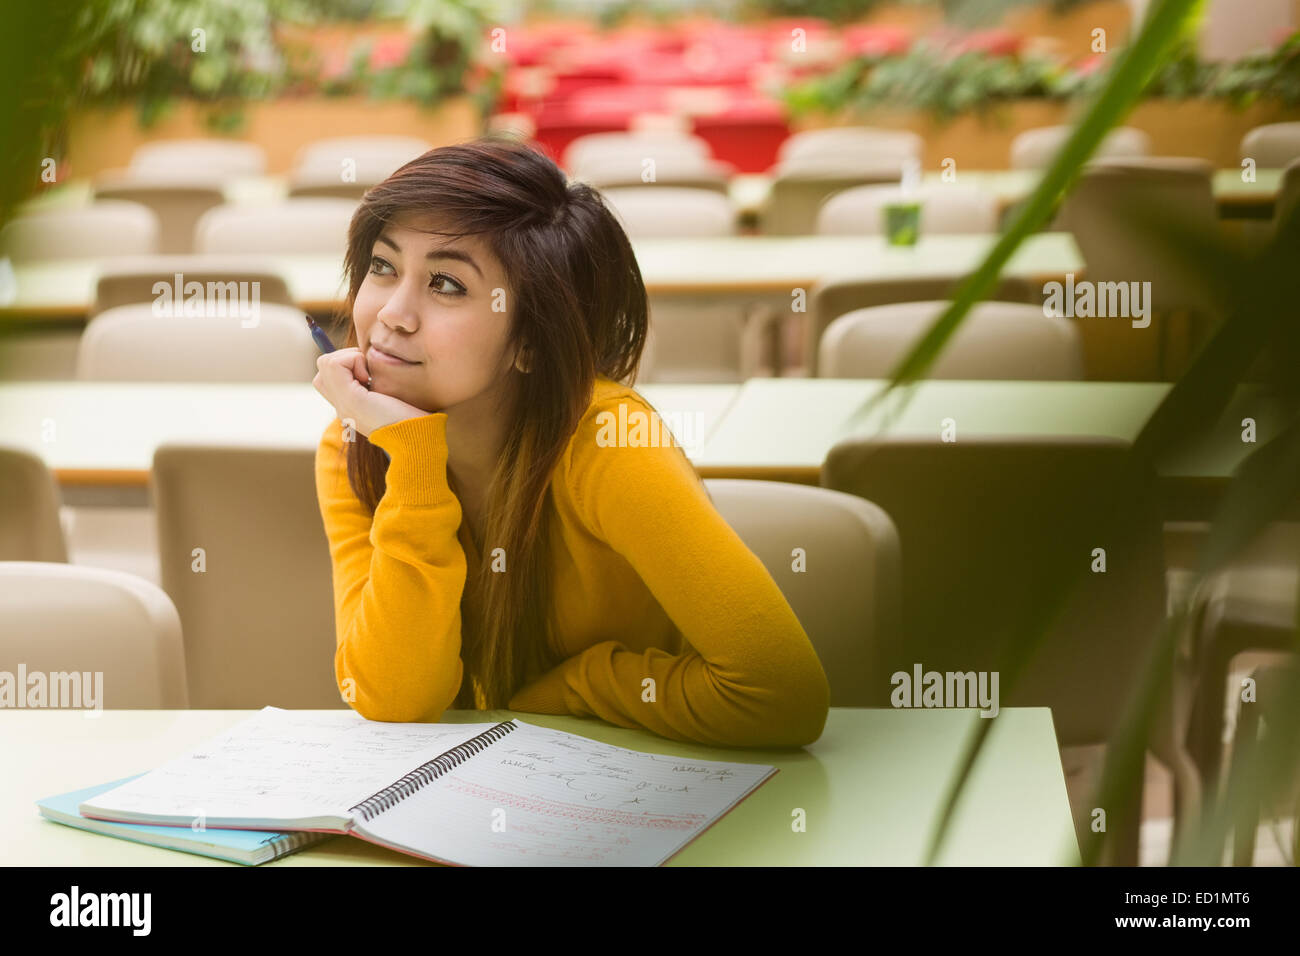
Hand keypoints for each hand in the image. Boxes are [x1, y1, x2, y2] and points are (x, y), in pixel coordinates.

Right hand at [313, 347, 436, 438]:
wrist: (418, 437)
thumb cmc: (414, 418)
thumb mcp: (392, 397)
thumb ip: (378, 384)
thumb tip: (372, 362)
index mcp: (351, 407)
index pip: (328, 376)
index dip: (347, 363)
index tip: (370, 375)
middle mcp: (342, 406)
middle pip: (323, 367)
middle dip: (346, 358)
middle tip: (369, 374)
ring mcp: (343, 403)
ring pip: (326, 362)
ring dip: (350, 359)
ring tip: (369, 376)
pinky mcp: (350, 398)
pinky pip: (335, 364)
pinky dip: (353, 360)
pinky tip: (369, 378)